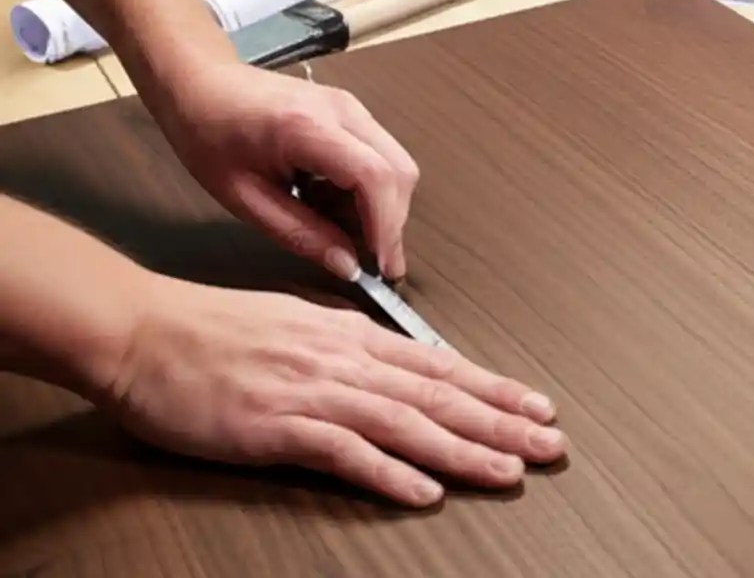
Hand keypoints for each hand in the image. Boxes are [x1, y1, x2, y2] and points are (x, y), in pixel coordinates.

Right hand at [103, 274, 566, 505]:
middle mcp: (343, 361)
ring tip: (508, 471)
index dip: (494, 388)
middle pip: (438, 395)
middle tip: (549, 443)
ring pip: (406, 423)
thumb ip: (346, 347)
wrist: (141, 332)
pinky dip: (388, 473)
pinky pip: (344, 452)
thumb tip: (391, 361)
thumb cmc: (211, 329)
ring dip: (463, 450)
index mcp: (349, 338)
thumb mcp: (294, 324)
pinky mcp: (276, 426)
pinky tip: (424, 492)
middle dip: (501, 422)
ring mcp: (312, 392)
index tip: (536, 406)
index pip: (439, 366)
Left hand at [147, 60, 418, 280]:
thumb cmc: (209, 136)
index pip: (373, 176)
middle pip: (399, 171)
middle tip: (371, 262)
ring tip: (338, 226)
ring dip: (381, 207)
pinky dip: (370, 190)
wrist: (200, 81)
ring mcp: (352, 107)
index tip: (383, 268)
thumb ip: (300, 234)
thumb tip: (348, 267)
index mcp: (306, 127)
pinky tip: (332, 202)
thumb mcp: (243, 197)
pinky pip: (381, 156)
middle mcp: (343, 110)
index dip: (386, 226)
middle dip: (392, 222)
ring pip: (397, 164)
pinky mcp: (353, 111)